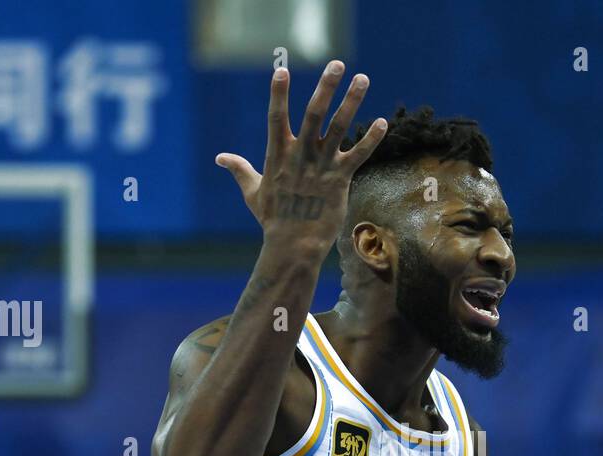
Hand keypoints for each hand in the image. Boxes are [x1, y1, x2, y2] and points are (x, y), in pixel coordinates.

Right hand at [216, 60, 386, 254]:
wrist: (294, 245)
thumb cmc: (273, 219)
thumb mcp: (253, 192)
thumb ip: (239, 170)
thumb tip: (220, 158)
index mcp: (278, 155)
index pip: (276, 118)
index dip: (278, 93)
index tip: (281, 70)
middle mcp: (300, 156)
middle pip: (314, 114)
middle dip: (325, 87)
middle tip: (337, 63)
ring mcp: (321, 167)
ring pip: (339, 127)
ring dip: (351, 101)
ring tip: (363, 78)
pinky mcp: (339, 181)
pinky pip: (358, 155)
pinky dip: (370, 139)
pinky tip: (382, 122)